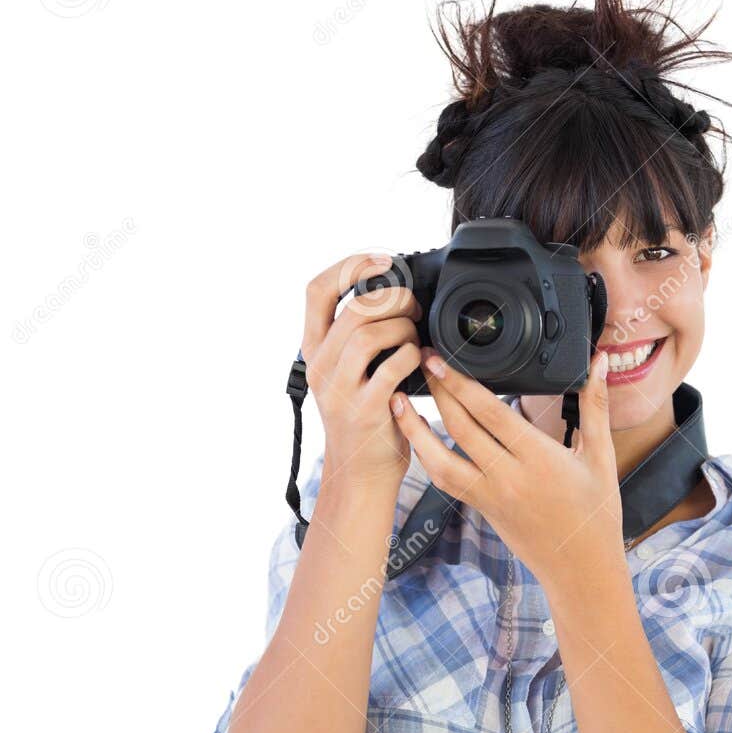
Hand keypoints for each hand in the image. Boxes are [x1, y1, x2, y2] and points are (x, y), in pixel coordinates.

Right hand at [300, 252, 421, 491]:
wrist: (361, 472)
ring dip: (403, 329)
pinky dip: (411, 356)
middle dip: (393, 298)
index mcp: (313, 349)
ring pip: (370, 334)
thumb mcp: (345, 372)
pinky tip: (418, 361)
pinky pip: (392, 366)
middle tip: (412, 308)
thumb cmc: (363, 417)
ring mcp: (339, 389)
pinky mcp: (364, 409)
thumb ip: (354, 336)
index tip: (381, 260)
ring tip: (414, 338)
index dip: (349, 266)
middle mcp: (320, 366)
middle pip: (353, 308)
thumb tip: (389, 292)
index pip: (316, 289)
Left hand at [388, 347, 622, 589]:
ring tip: (399, 401)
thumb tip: (601, 362)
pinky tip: (418, 437)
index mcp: (538, 459)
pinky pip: (446, 481)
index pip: (490, 413)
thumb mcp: (601, 457)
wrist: (581, 568)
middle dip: (437, 392)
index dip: (460, 384)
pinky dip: (428, 457)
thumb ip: (596, 406)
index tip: (441, 358)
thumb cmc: (595, 514)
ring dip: (416, 430)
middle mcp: (509, 478)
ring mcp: (491, 496)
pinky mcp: (482, 508)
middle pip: (460, 428)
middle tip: (422, 362)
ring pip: (440, 460)